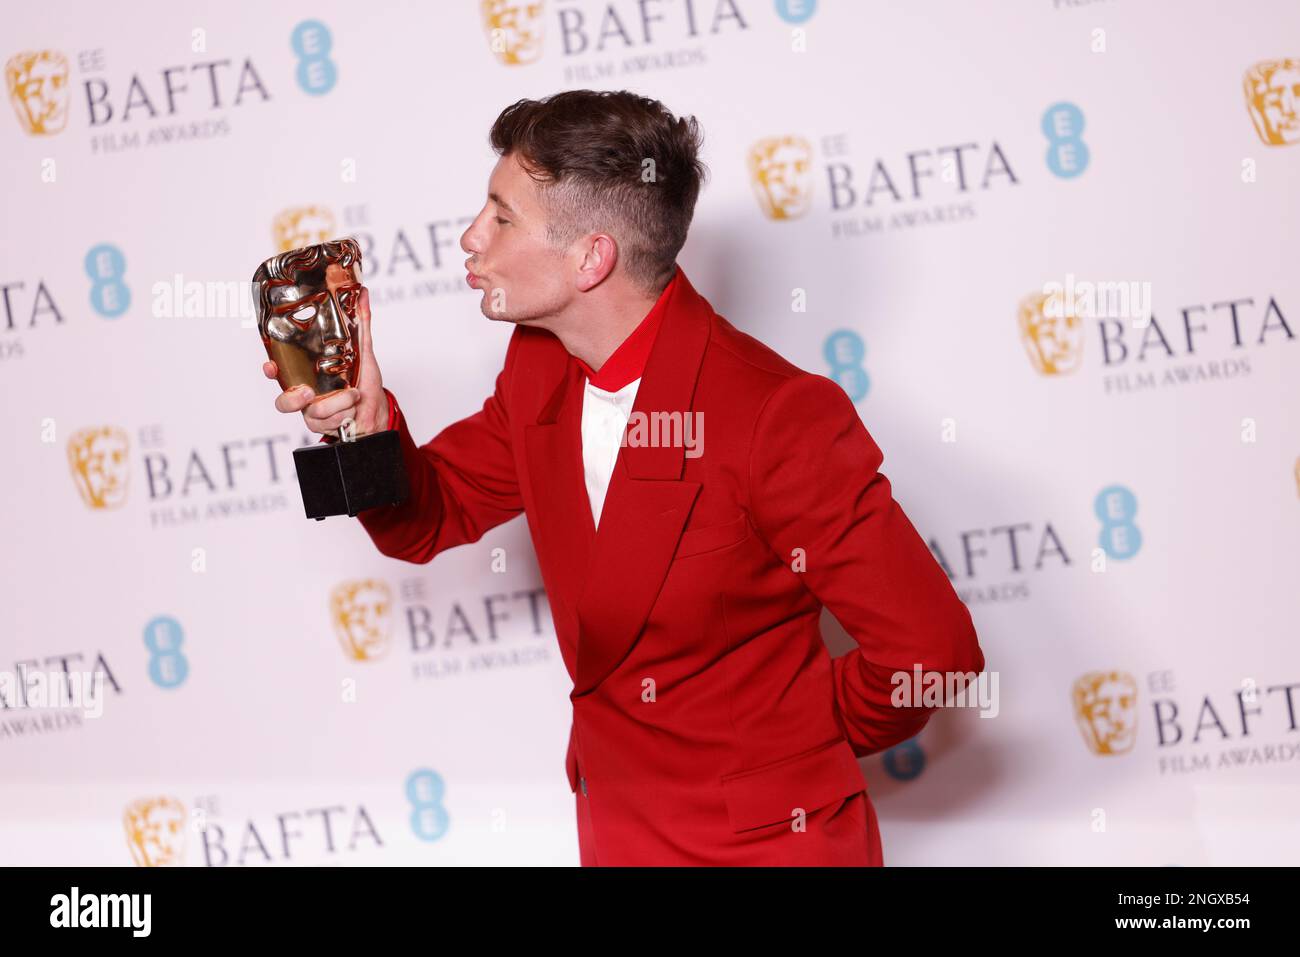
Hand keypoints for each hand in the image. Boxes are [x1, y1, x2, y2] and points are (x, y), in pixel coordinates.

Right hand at [263, 287, 386, 438]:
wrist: (378, 412)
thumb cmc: (366, 383)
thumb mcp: (364, 350)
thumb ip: (361, 323)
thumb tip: (362, 293)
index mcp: (308, 375)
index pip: (280, 372)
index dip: (271, 370)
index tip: (270, 365)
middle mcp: (306, 395)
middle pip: (283, 402)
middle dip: (293, 399)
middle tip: (308, 392)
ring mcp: (313, 413)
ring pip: (313, 412)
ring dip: (337, 403)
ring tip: (353, 395)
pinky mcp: (323, 427)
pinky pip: (327, 421)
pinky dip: (344, 412)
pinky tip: (353, 409)